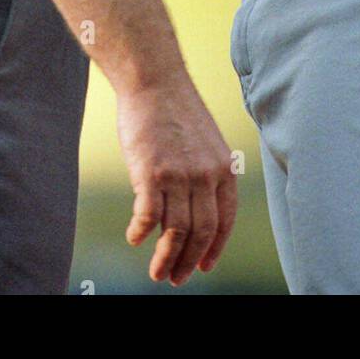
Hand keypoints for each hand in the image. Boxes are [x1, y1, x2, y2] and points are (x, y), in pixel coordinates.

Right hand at [117, 74, 237, 285]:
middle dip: (188, 261)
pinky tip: (134, 238)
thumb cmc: (174, 109)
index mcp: (224, 167)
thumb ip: (206, 171)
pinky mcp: (152, 173)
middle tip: (174, 278)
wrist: (154, 81)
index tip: (203, 266)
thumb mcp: (205, 140)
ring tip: (156, 271)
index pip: (224, 220)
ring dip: (165, 258)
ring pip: (175, 231)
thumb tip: (197, 207)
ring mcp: (180, 175)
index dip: (214, 248)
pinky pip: (149, 217)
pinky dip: (141, 233)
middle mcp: (206, 175)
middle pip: (201, 232)